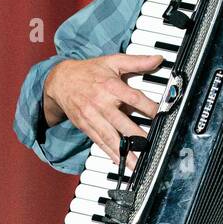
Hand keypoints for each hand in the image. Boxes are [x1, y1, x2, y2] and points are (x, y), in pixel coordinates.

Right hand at [44, 53, 163, 168]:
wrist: (60, 80)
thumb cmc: (89, 71)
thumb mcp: (113, 61)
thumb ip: (137, 62)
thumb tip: (158, 59)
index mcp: (111, 86)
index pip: (134, 98)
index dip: (149, 108)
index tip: (162, 115)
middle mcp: (102, 104)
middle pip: (123, 123)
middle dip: (138, 136)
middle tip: (153, 146)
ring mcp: (93, 118)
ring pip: (112, 137)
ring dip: (125, 152)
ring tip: (139, 164)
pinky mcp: (86, 127)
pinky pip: (100, 142)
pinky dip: (111, 154)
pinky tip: (121, 163)